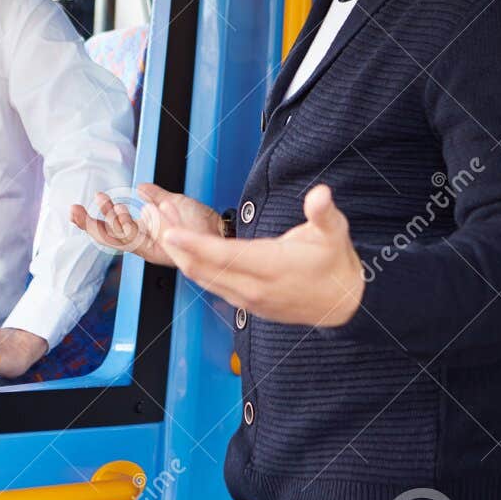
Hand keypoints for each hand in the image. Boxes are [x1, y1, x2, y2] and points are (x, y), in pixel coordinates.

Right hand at [69, 182, 222, 267]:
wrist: (220, 232)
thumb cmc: (201, 222)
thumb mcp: (174, 202)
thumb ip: (155, 196)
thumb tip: (139, 187)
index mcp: (143, 234)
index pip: (112, 228)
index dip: (95, 220)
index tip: (80, 208)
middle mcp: (144, 243)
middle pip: (109, 237)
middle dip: (90, 225)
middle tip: (73, 211)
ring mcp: (151, 246)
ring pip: (120, 238)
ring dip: (109, 219)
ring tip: (103, 201)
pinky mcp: (160, 248)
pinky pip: (137, 239)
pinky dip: (126, 225)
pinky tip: (119, 209)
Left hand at [156, 184, 363, 327]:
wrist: (343, 304)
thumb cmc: (335, 265)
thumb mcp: (334, 234)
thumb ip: (323, 213)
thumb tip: (321, 194)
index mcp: (271, 266)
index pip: (223, 256)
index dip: (194, 243)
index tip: (170, 230)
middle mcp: (254, 287)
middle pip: (203, 267)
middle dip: (176, 241)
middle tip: (157, 214)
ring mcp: (247, 299)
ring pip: (202, 278)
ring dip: (180, 253)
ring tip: (164, 224)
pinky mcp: (245, 305)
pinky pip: (210, 285)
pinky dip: (192, 266)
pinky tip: (183, 249)